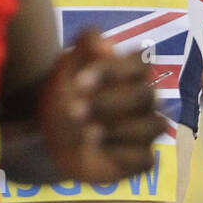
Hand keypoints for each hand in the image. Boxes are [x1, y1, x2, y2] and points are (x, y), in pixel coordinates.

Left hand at [37, 30, 165, 183]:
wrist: (49, 135)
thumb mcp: (68, 64)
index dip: (112, 71)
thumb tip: (105, 45)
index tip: (78, 82)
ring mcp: (144, 129)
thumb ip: (86, 45)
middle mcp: (144, 99)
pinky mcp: (139, 158)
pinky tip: (97, 150)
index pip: (140, 63)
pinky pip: (145, 158)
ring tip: (85, 133)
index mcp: (132, 72)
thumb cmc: (66, 93)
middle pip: (144, 95)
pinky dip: (123, 155)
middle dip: (109, 102)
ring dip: (119, 128)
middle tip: (73, 110)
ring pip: (154, 126)